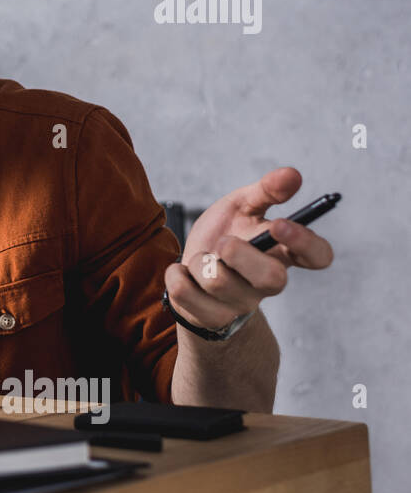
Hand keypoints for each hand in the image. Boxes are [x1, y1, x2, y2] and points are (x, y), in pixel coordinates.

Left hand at [166, 167, 334, 331]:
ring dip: (200, 261)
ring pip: (218, 283)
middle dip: (241, 256)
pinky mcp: (212, 318)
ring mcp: (240, 304)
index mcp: (283, 253)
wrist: (191, 269)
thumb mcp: (241, 206)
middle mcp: (267, 283)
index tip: (280, 224)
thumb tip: (292, 174)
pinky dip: (176, 275)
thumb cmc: (223, 235)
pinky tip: (184, 273)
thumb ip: (266, 191)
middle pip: (273, 280)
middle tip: (223, 242)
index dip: (306, 243)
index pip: (317, 256)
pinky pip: (186, 294)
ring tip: (203, 258)